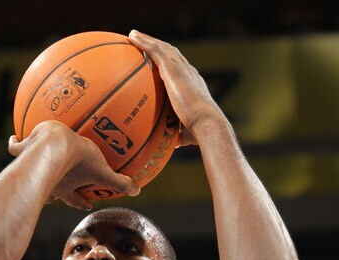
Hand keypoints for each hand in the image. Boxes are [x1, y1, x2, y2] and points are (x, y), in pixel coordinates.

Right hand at [9, 121, 139, 209]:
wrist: (53, 146)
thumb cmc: (78, 160)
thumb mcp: (103, 171)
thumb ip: (119, 182)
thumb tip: (138, 190)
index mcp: (66, 186)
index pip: (74, 198)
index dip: (81, 202)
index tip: (87, 204)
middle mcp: (49, 180)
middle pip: (50, 191)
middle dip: (51, 193)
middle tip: (53, 192)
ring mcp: (34, 166)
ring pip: (29, 171)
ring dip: (30, 170)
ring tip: (29, 166)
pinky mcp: (24, 150)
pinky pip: (16, 148)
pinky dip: (15, 144)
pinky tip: (14, 138)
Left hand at [128, 30, 225, 145]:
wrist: (206, 123)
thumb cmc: (198, 132)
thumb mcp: (185, 132)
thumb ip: (176, 134)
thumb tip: (168, 144)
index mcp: (193, 86)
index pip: (181, 71)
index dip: (171, 64)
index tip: (161, 63)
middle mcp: (188, 73)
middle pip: (172, 54)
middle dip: (159, 47)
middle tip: (145, 43)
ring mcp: (181, 69)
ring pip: (162, 48)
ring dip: (148, 40)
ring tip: (134, 35)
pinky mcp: (173, 68)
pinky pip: (155, 50)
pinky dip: (144, 42)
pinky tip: (132, 37)